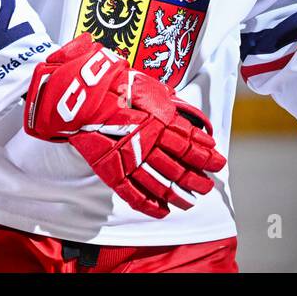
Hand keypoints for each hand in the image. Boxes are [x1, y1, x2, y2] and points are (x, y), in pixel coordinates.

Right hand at [25, 34, 226, 217]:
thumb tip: (190, 117)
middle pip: (180, 167)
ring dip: (179, 194)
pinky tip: (162, 210)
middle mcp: (148, 141)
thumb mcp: (148, 88)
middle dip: (198, 178)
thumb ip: (170, 105)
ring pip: (161, 183)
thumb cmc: (113, 85)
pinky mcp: (112, 170)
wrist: (78, 94)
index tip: (218, 162)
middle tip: (208, 186)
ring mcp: (130, 158)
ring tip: (191, 201)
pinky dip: (150, 205)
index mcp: (159, 119)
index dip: (207, 155)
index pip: (191, 142)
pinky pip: (134, 194)